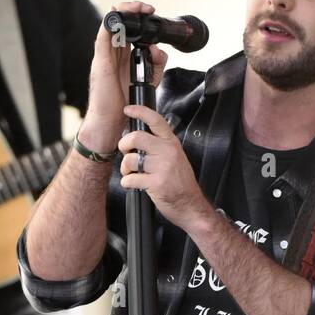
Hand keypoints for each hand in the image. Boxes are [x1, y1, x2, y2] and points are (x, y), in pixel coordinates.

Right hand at [79, 1, 168, 155]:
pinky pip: (103, 35)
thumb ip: (156, 64)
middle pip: (119, 20)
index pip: (129, 27)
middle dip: (133, 9)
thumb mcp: (148, 81)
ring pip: (111, 22)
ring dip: (125, 11)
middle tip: (147, 9)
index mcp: (122, 54)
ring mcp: (105, 54)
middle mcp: (112, 51)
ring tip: (139, 9)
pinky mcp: (100, 60)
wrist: (110, 121)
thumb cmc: (123, 104)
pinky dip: (112, 23)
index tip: (151, 13)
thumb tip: (158, 48)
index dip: (138, 16)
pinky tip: (122, 18)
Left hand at [118, 103, 208, 232]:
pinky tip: (132, 184)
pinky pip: (131, 179)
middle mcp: (167, 152)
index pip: (155, 120)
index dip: (139, 111)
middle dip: (124, 145)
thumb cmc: (181, 183)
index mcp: (171, 143)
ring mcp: (162, 167)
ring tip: (130, 173)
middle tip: (125, 152)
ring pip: (130, 159)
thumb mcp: (176, 158)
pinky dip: (127, 183)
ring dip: (124, 168)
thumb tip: (138, 140)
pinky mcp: (156, 183)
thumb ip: (160, 147)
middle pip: (136, 137)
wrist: (191, 205)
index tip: (128, 110)